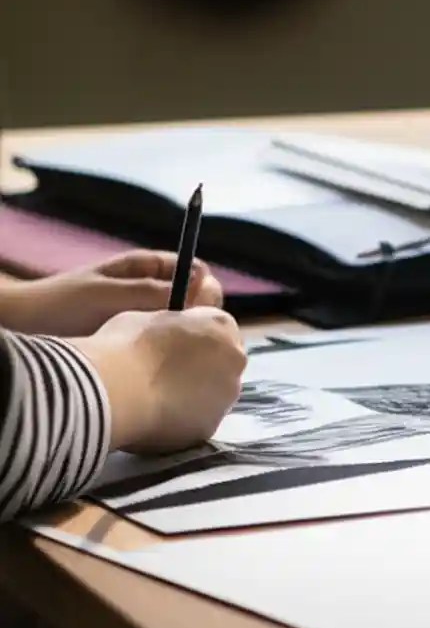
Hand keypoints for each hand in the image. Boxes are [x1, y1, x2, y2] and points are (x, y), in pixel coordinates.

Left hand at [0, 250, 223, 336]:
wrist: (26, 328)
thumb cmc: (62, 304)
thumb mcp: (109, 293)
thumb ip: (154, 291)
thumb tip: (202, 286)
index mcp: (147, 267)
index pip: (195, 270)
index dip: (205, 285)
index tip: (203, 303)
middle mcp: (152, 289)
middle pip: (197, 297)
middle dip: (201, 312)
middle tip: (189, 329)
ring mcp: (148, 315)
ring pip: (185, 322)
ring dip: (188, 333)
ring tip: (179, 347)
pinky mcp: (141, 339)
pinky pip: (169, 342)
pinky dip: (174, 349)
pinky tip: (170, 360)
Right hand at [72, 307, 246, 454]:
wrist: (114, 393)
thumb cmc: (125, 347)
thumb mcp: (146, 318)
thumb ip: (172, 325)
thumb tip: (171, 333)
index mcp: (220, 326)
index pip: (217, 327)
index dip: (193, 335)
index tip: (172, 343)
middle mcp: (234, 360)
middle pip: (221, 362)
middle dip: (200, 365)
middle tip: (164, 371)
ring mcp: (226, 397)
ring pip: (213, 393)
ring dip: (193, 393)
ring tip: (157, 397)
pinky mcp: (210, 427)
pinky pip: (198, 420)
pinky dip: (182, 418)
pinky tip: (156, 417)